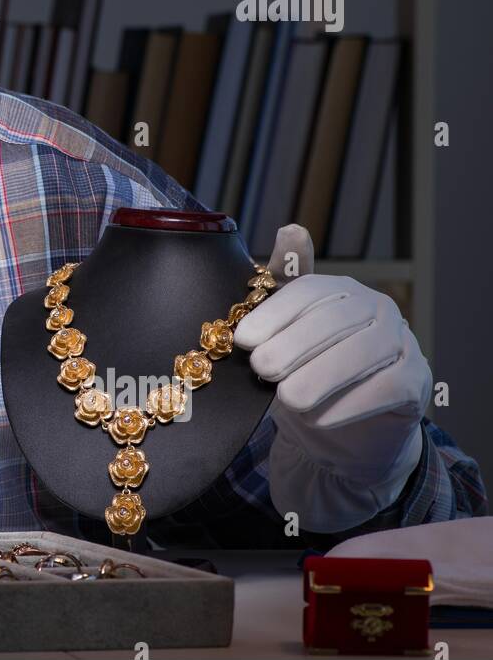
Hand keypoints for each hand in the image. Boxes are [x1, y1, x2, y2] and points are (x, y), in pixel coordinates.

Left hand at [232, 225, 431, 533]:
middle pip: (336, 320)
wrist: (347, 429)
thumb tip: (290, 230)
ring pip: (363, 353)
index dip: (274, 313)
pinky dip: (349, 404)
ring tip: (287, 398)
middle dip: (294, 345)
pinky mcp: (416, 382)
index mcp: (341, 290)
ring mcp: (402, 343)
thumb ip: (279, 291)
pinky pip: (386, 389)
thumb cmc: (307, 372)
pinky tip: (319, 418)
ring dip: (320, 377)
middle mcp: (377, 308)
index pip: (309, 291)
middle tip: (261, 369)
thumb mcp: (286, 335)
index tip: (243, 339)